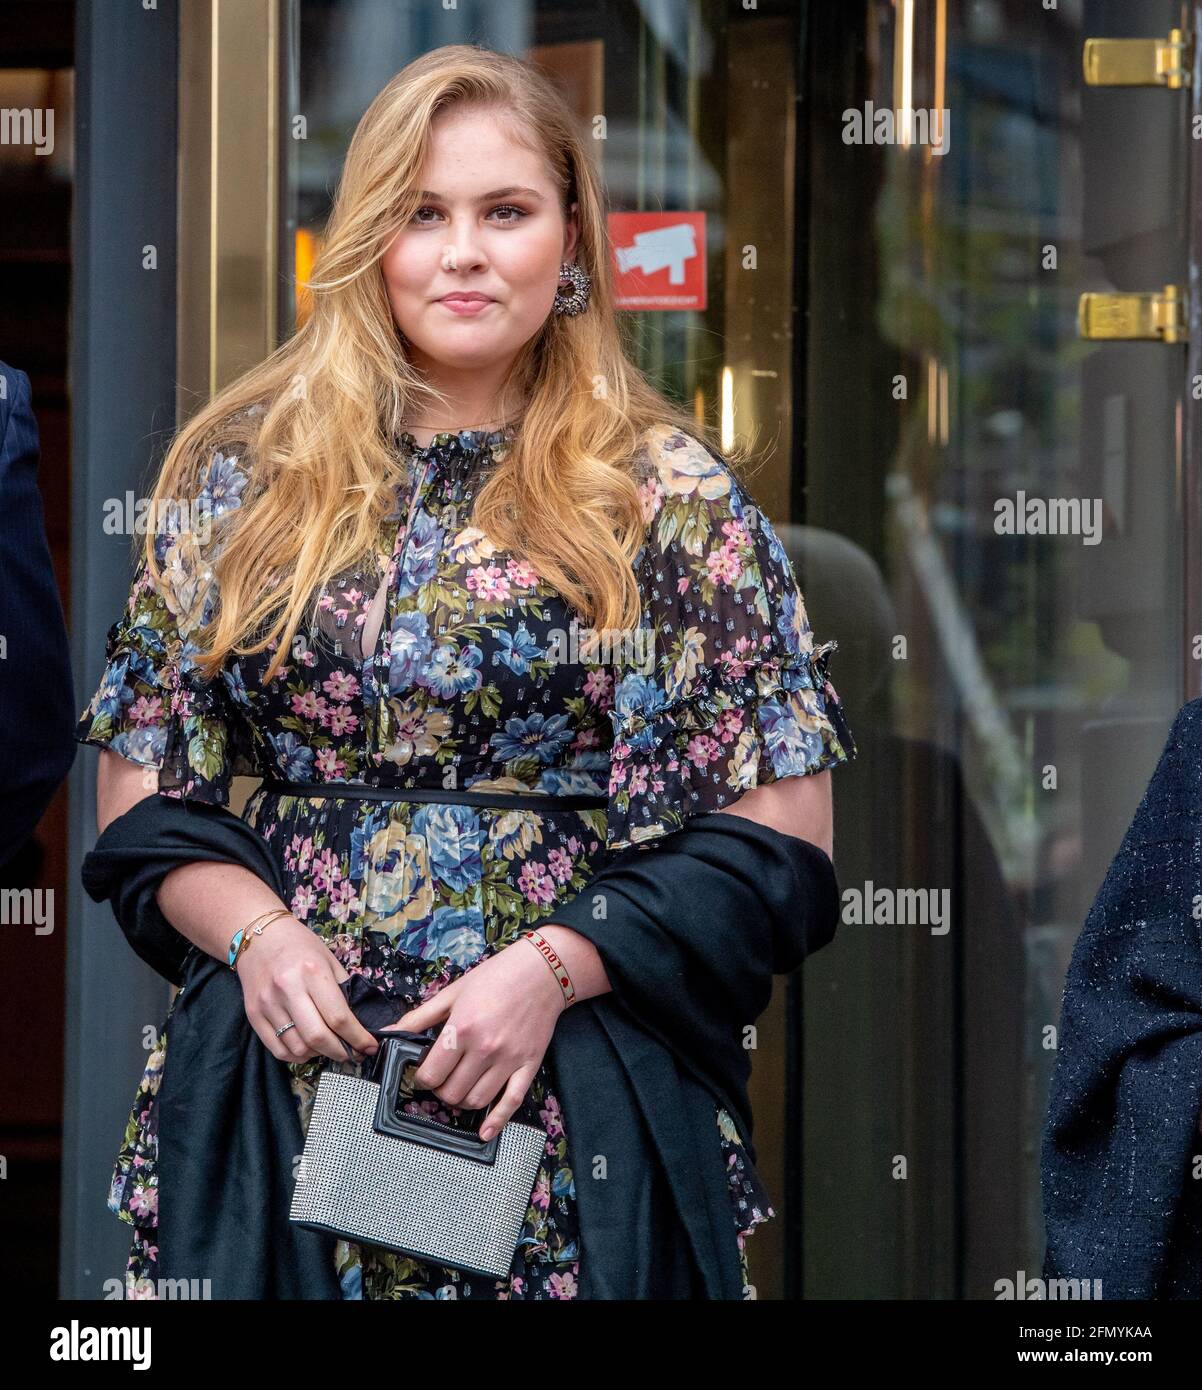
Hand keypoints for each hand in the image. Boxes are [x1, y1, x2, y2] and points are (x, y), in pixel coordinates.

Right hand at [236, 916, 380, 1065]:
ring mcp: (268, 1004)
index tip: (370, 1046)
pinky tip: (308, 1048)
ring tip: (330, 1047)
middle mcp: (288, 988)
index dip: (358, 1038)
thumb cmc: (298, 945)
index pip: (339, 1017)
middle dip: (341, 1052)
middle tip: (353, 1053)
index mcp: (312, 971)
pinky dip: (297, 1056)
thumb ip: (343, 989)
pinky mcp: (254, 1015)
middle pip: (318, 1037)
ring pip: (298, 1048)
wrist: (258, 937)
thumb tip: (361, 1021)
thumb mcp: (328, 959)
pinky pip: (277, 1050)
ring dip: (319, 1055)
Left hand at [380, 936, 565, 1140]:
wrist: (542, 971)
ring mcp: (508, 1060)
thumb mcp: (453, 992)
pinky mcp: (528, 1065)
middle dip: (440, 1090)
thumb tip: (388, 1033)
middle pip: (451, 1092)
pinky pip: (512, 1102)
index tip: (424, 1071)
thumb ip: (419, 1017)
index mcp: (462, 1028)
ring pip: (476, 1101)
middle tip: (441, 1079)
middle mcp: (485, 1048)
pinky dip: (497, 1121)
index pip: (431, 1074)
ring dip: (462, 1102)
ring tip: (459, 1088)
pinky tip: (486, 1132)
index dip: (421, 1077)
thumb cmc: (496, 977)